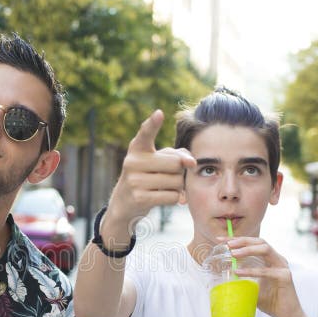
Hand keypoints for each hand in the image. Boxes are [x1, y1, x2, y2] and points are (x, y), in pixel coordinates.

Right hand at [105, 110, 195, 234]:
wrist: (125, 202)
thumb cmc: (148, 175)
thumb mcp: (159, 160)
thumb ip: (178, 155)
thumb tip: (192, 162)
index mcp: (137, 148)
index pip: (146, 133)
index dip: (152, 124)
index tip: (159, 114)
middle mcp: (132, 162)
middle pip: (175, 163)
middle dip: (179, 171)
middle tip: (169, 176)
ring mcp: (134, 181)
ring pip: (175, 181)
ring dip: (177, 186)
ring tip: (164, 187)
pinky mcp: (139, 198)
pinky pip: (171, 196)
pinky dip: (174, 198)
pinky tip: (163, 197)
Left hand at [223, 237, 306, 316]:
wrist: (286, 315)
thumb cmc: (270, 300)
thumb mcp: (253, 285)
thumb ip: (243, 276)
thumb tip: (225, 272)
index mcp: (271, 259)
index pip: (254, 243)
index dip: (237, 239)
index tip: (221, 240)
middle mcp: (278, 259)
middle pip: (260, 242)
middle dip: (242, 241)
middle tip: (228, 244)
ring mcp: (282, 266)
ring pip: (265, 249)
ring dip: (247, 250)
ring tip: (233, 254)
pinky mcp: (285, 277)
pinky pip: (266, 271)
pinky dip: (250, 271)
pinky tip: (238, 272)